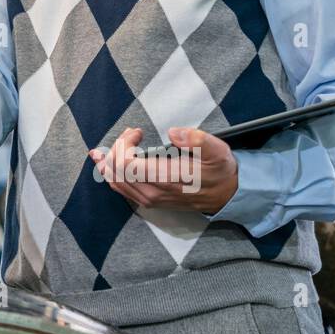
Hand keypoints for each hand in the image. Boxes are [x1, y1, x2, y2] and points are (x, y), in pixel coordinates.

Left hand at [89, 126, 238, 214]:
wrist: (226, 195)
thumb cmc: (219, 170)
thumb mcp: (217, 151)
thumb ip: (197, 140)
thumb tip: (173, 133)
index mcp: (167, 179)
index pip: (126, 164)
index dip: (124, 144)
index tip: (137, 132)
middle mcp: (153, 192)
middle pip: (116, 170)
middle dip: (117, 147)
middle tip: (132, 133)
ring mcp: (149, 199)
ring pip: (114, 180)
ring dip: (111, 159)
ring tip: (119, 141)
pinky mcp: (147, 201)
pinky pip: (120, 188)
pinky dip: (111, 172)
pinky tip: (108, 160)